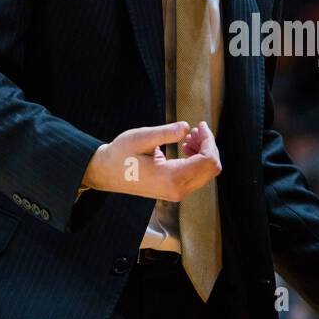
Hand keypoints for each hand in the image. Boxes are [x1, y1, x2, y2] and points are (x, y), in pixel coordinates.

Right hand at [81, 121, 220, 200]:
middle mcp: (178, 190)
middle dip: (208, 145)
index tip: (200, 125)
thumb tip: (187, 127)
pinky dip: (197, 160)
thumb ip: (166, 133)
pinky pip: (197, 176)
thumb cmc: (120, 154)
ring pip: (206, 173)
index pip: (208, 161)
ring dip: (203, 152)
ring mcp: (177, 193)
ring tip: (188, 137)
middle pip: (212, 168)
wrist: (106, 173)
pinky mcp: (175, 190)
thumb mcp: (141, 138)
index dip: (209, 140)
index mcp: (171, 178)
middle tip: (195, 129)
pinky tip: (185, 147)